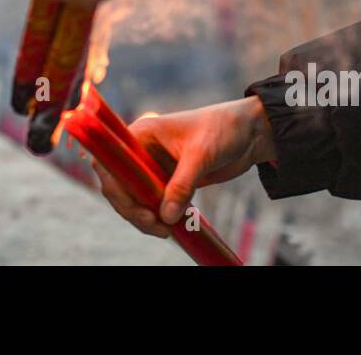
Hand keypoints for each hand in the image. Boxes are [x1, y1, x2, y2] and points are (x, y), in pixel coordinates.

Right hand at [93, 97, 274, 236]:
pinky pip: (152, 202)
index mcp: (141, 134)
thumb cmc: (223, 130)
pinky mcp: (167, 180)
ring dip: (144, 216)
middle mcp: (141, 150)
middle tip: (157, 227)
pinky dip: (158, 216)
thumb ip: (182, 185)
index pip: (111, 162)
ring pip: (134, 197)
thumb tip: (166, 217)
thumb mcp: (202, 155)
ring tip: (167, 230)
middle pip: (119, 184)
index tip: (138, 209)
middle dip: (132, 208)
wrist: (248, 133)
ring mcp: (153, 166)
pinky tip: (173, 226)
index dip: (115, 188)